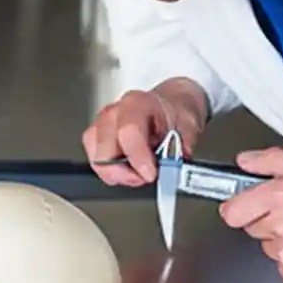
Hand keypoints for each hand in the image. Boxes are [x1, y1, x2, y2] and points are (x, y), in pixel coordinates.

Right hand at [83, 77, 208, 186]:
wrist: (169, 106)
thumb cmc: (175, 114)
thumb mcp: (189, 128)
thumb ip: (182, 149)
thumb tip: (175, 170)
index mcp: (138, 104)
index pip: (128, 131)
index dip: (137, 158)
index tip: (150, 174)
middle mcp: (115, 112)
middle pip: (104, 148)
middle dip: (123, 172)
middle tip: (144, 177)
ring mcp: (102, 123)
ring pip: (95, 155)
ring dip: (114, 173)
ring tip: (136, 175)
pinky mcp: (97, 136)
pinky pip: (94, 158)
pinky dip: (109, 171)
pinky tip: (127, 170)